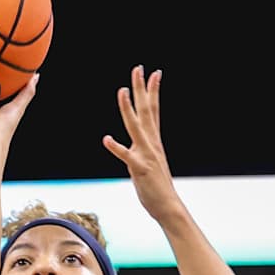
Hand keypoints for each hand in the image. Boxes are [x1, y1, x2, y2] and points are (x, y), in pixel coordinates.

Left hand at [102, 66, 185, 222]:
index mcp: (154, 141)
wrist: (168, 206)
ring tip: (122, 91)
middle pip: (146, 110)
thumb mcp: (149, 162)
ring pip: (136, 126)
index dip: (153, 91)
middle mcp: (151, 143)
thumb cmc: (156, 187)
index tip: (154, 73)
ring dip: (128, 108)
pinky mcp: (139, 168)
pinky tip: (106, 139)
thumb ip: (141, 150)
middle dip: (141, 88)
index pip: (154, 110)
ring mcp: (146, 154)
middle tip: (138, 68)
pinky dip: (116, 147)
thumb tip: (131, 143)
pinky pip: (126, 156)